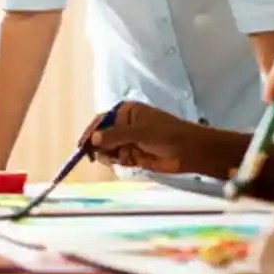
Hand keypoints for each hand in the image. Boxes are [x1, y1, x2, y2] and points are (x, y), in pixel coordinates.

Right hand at [77, 101, 240, 175]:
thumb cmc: (167, 134)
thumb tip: (95, 139)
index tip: (82, 146)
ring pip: (108, 149)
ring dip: (109, 155)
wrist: (191, 151)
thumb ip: (116, 135)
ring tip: (120, 158)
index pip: (101, 120)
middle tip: (99, 156)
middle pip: (102, 136)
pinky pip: (118, 159)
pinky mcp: (134, 155)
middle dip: (99, 146)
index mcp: (126, 112)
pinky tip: (126, 162)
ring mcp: (129, 140)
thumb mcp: (140, 132)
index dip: (91, 132)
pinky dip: (118, 162)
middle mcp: (125, 125)